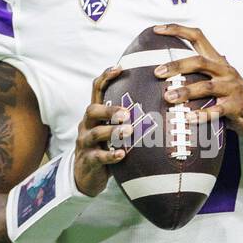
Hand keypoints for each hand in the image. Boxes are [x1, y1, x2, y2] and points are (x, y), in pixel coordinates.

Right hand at [73, 65, 131, 195]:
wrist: (85, 175)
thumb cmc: (105, 147)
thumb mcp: (111, 129)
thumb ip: (125, 117)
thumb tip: (157, 100)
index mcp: (94, 114)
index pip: (96, 90)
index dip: (105, 77)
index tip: (119, 68)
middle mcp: (86, 125)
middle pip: (92, 110)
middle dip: (110, 110)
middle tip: (127, 113)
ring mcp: (85, 143)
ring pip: (96, 133)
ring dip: (113, 131)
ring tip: (129, 131)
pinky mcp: (88, 160)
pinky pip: (98, 157)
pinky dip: (110, 155)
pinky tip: (121, 155)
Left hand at [151, 24, 242, 142]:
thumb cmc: (233, 99)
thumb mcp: (218, 82)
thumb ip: (198, 77)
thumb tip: (165, 77)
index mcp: (218, 62)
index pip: (198, 37)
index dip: (178, 30)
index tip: (158, 29)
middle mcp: (225, 71)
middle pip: (199, 62)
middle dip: (177, 66)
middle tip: (157, 72)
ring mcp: (232, 88)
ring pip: (206, 86)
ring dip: (186, 91)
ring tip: (169, 97)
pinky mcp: (237, 106)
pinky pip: (218, 110)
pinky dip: (202, 115)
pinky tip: (189, 118)